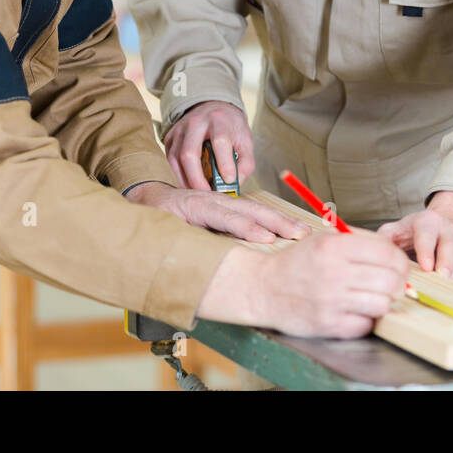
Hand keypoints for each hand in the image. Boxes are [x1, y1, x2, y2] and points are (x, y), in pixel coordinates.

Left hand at [126, 181, 307, 242]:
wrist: (151, 198)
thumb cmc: (156, 216)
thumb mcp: (161, 228)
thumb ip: (181, 238)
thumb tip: (198, 254)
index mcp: (197, 206)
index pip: (227, 217)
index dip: (247, 228)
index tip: (266, 238)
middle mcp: (214, 200)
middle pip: (249, 209)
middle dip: (276, 221)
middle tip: (298, 233)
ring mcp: (223, 201)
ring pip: (255, 209)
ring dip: (280, 220)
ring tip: (301, 230)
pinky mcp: (227, 206)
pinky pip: (252, 211)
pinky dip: (272, 218)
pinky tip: (287, 227)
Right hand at [162, 100, 253, 190]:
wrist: (213, 107)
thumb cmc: (230, 127)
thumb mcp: (245, 140)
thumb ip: (245, 162)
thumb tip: (235, 183)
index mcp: (219, 120)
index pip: (220, 141)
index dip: (224, 163)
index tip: (229, 181)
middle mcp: (196, 122)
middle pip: (190, 153)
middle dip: (197, 179)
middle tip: (208, 195)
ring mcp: (180, 129)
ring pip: (176, 159)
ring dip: (186, 180)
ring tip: (198, 193)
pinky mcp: (170, 137)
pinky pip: (170, 160)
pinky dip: (179, 175)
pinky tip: (189, 184)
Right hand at [198, 232, 410, 337]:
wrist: (263, 288)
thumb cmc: (296, 263)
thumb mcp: (324, 240)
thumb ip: (359, 241)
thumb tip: (394, 253)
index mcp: (334, 247)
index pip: (387, 253)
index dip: (400, 260)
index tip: (399, 265)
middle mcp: (333, 273)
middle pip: (390, 280)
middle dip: (397, 283)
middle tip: (391, 283)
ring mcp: (331, 301)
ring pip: (382, 304)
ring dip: (382, 301)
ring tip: (372, 296)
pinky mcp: (328, 324)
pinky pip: (365, 324)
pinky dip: (365, 318)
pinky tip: (356, 310)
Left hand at [376, 191, 452, 289]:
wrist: (445, 222)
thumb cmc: (416, 232)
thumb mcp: (398, 228)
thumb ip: (385, 238)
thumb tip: (374, 253)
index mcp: (428, 223)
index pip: (427, 235)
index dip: (426, 250)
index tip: (425, 266)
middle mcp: (448, 232)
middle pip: (449, 247)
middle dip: (445, 264)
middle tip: (440, 278)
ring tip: (448, 291)